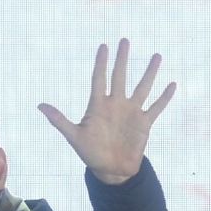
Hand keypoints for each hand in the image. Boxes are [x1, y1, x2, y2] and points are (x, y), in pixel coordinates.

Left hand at [37, 38, 175, 184]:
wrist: (110, 169)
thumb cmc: (89, 152)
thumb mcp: (73, 135)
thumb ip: (58, 120)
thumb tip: (39, 105)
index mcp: (98, 106)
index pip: (99, 78)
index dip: (101, 62)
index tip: (103, 46)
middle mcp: (115, 104)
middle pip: (119, 76)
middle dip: (122, 59)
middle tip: (124, 41)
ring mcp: (131, 112)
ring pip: (142, 87)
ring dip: (149, 72)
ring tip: (157, 56)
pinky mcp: (144, 123)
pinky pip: (157, 107)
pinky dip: (164, 97)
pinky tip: (172, 84)